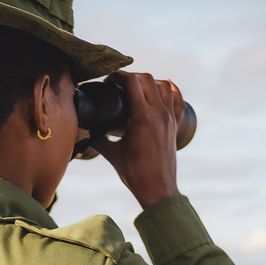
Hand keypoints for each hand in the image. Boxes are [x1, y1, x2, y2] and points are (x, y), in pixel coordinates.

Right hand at [92, 71, 184, 208]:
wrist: (157, 188)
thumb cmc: (135, 173)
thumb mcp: (112, 154)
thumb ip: (99, 140)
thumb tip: (87, 132)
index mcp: (142, 117)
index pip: (132, 82)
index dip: (118, 76)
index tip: (109, 81)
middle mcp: (159, 113)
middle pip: (147, 79)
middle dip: (131, 76)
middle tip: (119, 84)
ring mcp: (169, 118)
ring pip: (164, 86)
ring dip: (150, 81)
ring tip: (137, 86)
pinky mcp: (175, 125)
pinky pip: (178, 100)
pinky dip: (173, 89)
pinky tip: (167, 84)